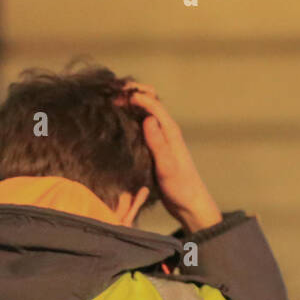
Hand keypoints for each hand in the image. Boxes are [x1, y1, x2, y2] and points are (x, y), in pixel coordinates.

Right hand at [126, 83, 222, 232]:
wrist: (189, 204)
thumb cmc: (181, 187)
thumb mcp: (167, 167)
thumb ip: (158, 143)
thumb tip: (148, 118)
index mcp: (170, 131)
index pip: (153, 104)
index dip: (136, 95)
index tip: (116, 95)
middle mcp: (166, 131)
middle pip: (150, 103)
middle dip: (133, 94)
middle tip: (112, 95)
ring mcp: (160, 139)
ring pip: (144, 114)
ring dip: (130, 106)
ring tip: (110, 104)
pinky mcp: (155, 149)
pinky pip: (141, 128)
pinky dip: (130, 120)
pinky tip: (117, 124)